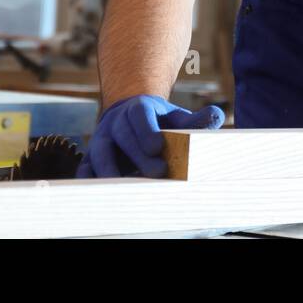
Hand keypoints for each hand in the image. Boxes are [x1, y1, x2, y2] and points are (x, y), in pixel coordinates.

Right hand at [77, 94, 224, 178]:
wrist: (129, 117)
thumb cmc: (158, 123)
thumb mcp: (176, 118)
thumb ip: (195, 121)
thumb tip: (217, 115)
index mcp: (138, 109)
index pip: (140, 115)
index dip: (147, 130)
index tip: (158, 146)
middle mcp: (116, 123)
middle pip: (122, 136)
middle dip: (137, 154)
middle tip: (158, 173)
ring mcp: (101, 139)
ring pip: (99, 151)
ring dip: (109, 168)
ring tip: (123, 188)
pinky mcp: (91, 157)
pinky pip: (85, 166)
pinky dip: (88, 178)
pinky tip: (100, 193)